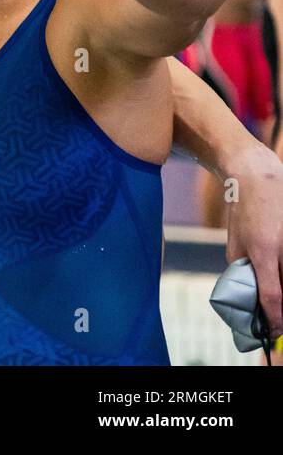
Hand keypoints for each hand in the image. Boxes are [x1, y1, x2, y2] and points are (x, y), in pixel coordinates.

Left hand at [224, 142, 282, 338]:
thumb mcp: (234, 243)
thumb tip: (251, 295)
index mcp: (263, 250)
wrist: (261, 180)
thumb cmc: (243, 213)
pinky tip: (282, 282)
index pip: (272, 295)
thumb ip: (242, 270)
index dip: (273, 318)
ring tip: (278, 304)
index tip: (270, 331)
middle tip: (276, 325)